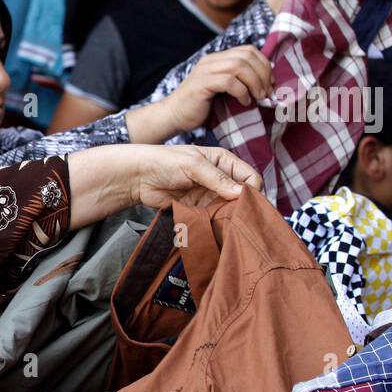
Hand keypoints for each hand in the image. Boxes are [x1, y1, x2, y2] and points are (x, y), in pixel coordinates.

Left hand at [65, 143, 263, 227]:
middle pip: (242, 196)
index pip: (250, 177)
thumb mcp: (194, 166)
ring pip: (229, 209)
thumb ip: (218, 179)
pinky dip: (216, 224)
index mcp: (223, 161)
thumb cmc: (164, 162)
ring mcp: (209, 194)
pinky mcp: (198, 208)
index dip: (253, 192)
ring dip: (230, 218)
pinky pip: (213, 218)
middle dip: (244, 208)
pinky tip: (216, 230)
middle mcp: (220, 178)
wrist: (138, 176)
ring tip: (230, 228)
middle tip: (244, 222)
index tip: (250, 207)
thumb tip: (242, 193)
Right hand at [162, 45, 272, 130]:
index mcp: (217, 59)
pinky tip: (244, 102)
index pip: (248, 50)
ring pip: (239, 66)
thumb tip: (267, 83)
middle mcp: (211, 60)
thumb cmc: (201, 107)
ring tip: (259, 97)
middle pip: (247, 56)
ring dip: (255, 82)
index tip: (271, 83)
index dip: (264, 65)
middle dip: (263, 74)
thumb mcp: (223, 89)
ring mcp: (205, 71)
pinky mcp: (201, 84)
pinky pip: (229, 81)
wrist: (173, 117)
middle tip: (267, 92)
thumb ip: (239, 81)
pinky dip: (242, 92)